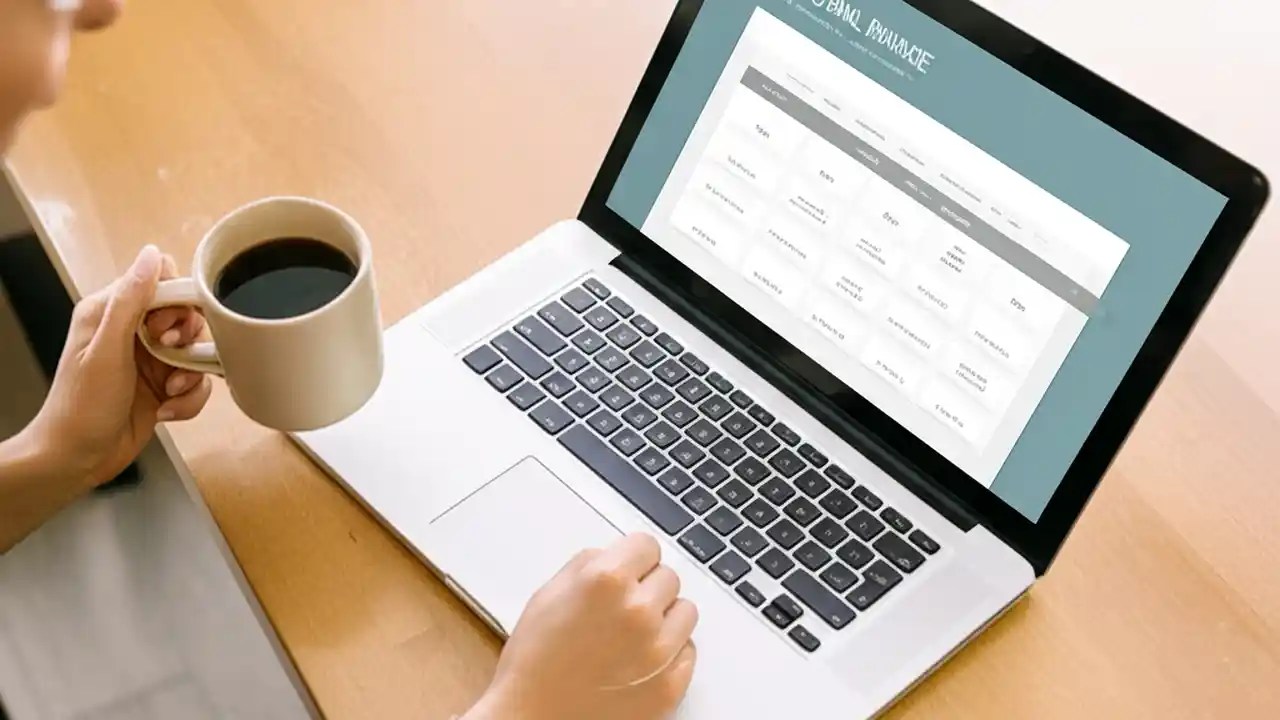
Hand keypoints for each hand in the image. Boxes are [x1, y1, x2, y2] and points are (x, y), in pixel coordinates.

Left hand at [29, 245, 211, 487]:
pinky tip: (166, 413)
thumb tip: (153, 253)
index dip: (176, 303)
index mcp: (111, 312)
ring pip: (197, 353)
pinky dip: (188, 400)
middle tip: (171, 359)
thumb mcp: (107, 350)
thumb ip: (131, 301)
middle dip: (188, 342)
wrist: (77, 459)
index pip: (161, 282)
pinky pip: (196, 384)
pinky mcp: (164, 387)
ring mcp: (151, 361)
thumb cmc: (82, 404)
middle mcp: (133, 332)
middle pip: (187, 316)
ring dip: (190, 376)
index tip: (167, 330)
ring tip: (169, 393)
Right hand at [468, 534, 698, 719]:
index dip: (634, 557)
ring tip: (632, 635)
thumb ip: (587, 564)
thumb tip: (614, 554)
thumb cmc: (533, 664)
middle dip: (647, 588)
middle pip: (669, 576)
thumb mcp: (548, 595)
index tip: (629, 568)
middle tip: (622, 608)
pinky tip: (640, 660)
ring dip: (665, 618)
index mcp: (606, 581)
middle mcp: (638, 611)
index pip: (647, 544)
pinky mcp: (670, 685)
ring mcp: (659, 651)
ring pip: (685, 611)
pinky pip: (688, 651)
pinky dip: (671, 653)